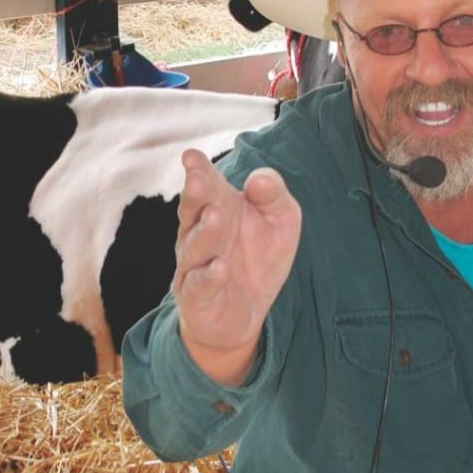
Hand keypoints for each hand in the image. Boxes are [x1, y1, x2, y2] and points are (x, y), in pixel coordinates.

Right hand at [173, 149, 301, 385]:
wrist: (244, 316)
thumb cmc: (258, 259)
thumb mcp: (280, 222)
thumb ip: (273, 195)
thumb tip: (258, 179)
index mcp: (217, 207)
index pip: (205, 183)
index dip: (198, 169)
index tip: (191, 156)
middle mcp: (198, 232)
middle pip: (193, 211)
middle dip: (195, 195)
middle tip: (198, 179)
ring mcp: (194, 265)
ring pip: (195, 246)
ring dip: (206, 232)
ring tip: (216, 216)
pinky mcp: (197, 297)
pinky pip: (200, 285)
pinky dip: (210, 277)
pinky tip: (221, 268)